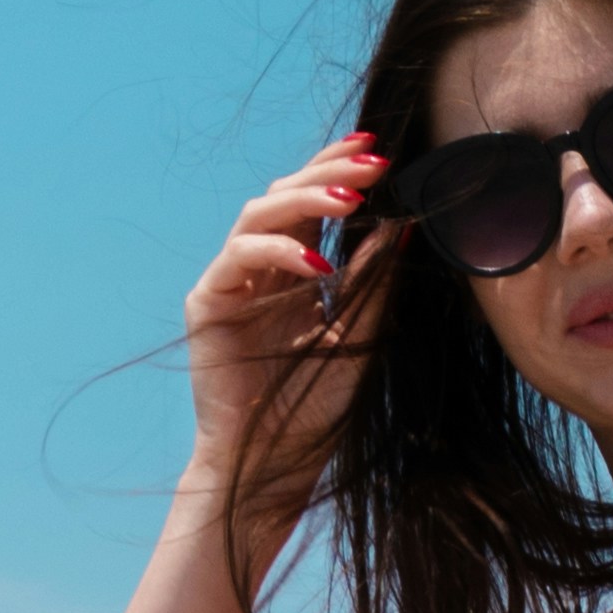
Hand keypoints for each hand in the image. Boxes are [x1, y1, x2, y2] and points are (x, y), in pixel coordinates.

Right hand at [183, 137, 396, 518]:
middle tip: (374, 162)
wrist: (274, 463)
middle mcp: (260, 268)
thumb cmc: (315, 409)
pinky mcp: (208, 303)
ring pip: (259, 213)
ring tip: (352, 199)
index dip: (339, 169)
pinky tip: (317, 263)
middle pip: (286, 195)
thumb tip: (403, 223)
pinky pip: (238, 257)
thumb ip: (373, 281)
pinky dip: (278, 252)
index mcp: (295, 269)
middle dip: (328, 173)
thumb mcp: (358, 335)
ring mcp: (231, 282)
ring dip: (306, 199)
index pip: (314, 203)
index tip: (380, 148)